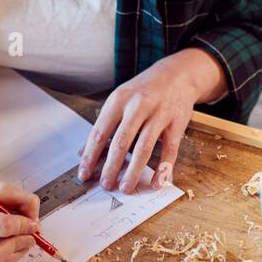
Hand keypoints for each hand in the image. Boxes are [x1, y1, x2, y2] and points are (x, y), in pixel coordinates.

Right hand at [0, 178, 40, 261]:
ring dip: (16, 252)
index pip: (1, 227)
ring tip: (20, 237)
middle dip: (19, 246)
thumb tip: (34, 218)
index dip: (23, 226)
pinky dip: (5, 255)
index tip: (33, 223)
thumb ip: (17, 197)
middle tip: (30, 236)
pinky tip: (6, 242)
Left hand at [78, 48, 226, 195]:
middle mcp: (138, 106)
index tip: (84, 174)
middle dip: (111, 167)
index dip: (91, 156)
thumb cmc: (144, 90)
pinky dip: (163, 169)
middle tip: (105, 185)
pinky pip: (169, 150)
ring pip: (144, 148)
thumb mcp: (120, 99)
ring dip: (133, 171)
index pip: (100, 132)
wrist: (178, 74)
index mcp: (119, 100)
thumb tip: (83, 152)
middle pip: (121, 142)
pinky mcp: (177, 123)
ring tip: (125, 187)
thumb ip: (104, 125)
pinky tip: (156, 182)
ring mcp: (159, 114)